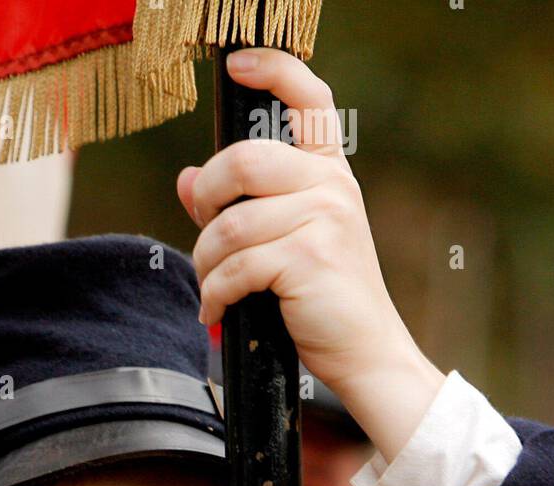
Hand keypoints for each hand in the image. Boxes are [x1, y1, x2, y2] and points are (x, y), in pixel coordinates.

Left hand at [176, 48, 444, 462]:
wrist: (366, 352)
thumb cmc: (323, 299)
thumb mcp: (287, 243)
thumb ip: (241, 209)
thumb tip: (187, 178)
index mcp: (329, 172)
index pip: (308, 99)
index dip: (272, 70)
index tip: (237, 65)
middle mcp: (330, 186)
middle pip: (242, 161)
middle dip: (207, 203)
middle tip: (207, 239)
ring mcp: (322, 219)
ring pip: (229, 226)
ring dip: (207, 265)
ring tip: (213, 291)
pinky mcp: (307, 258)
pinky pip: (234, 267)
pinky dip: (215, 296)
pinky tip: (217, 313)